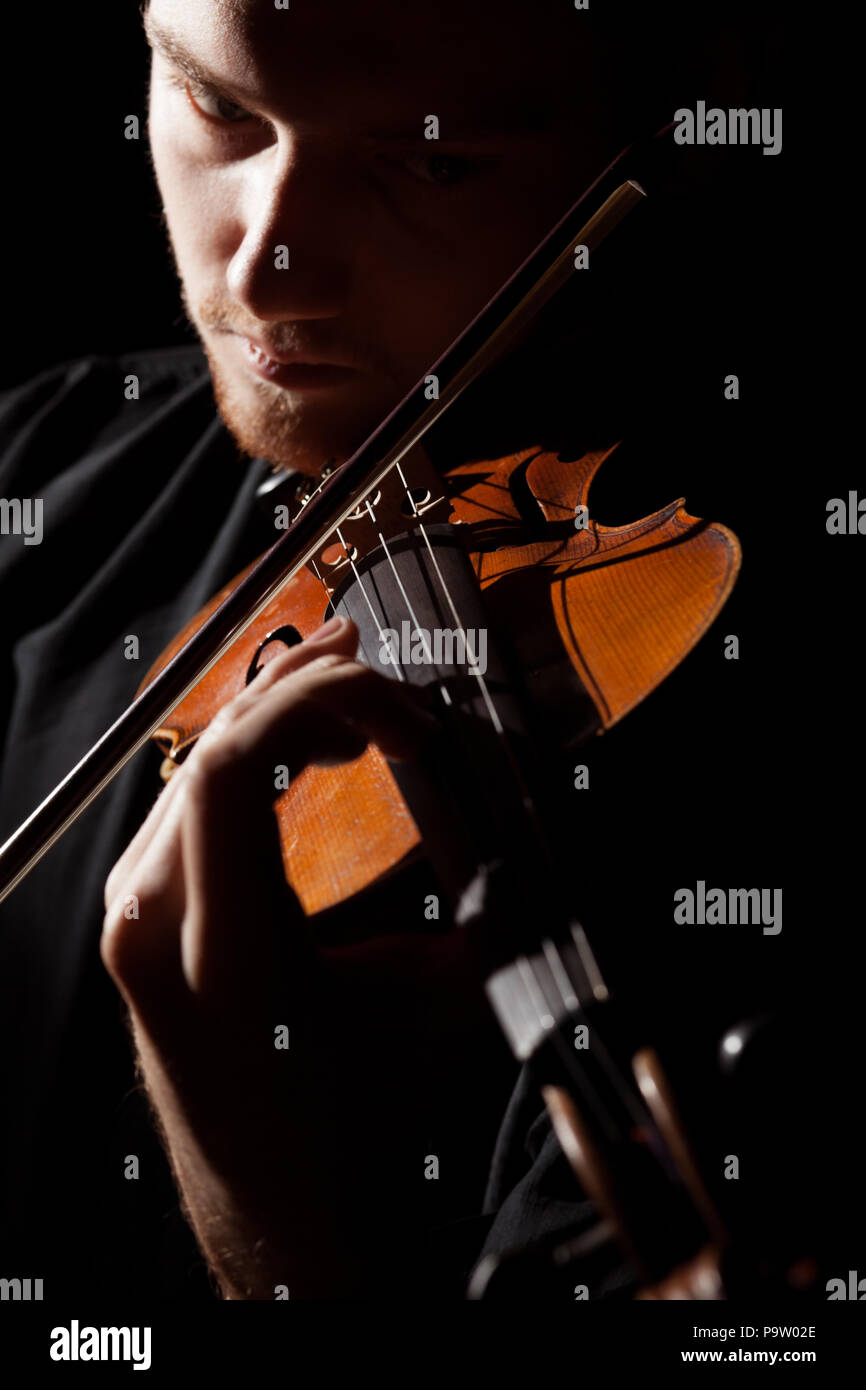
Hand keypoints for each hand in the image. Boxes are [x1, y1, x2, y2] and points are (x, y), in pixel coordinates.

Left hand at [101, 616, 482, 1298]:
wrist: (281, 1211)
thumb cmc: (351, 1129)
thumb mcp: (431, 1004)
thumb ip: (477, 900)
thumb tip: (521, 812)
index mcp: (221, 950)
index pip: (232, 767)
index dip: (317, 704)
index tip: (398, 712)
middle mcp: (154, 926)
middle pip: (209, 751)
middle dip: (301, 692)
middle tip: (379, 669)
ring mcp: (134, 923)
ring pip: (189, 769)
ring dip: (271, 719)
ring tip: (348, 694)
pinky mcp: (140, 922)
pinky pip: (183, 808)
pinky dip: (243, 762)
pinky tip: (296, 750)